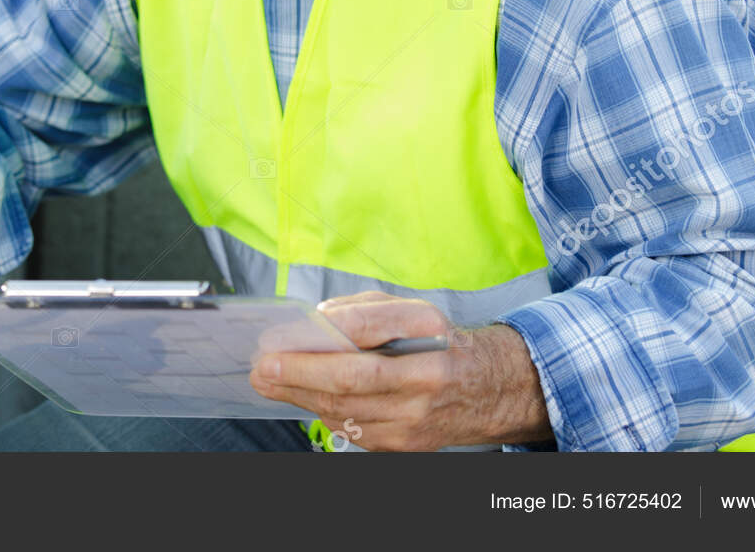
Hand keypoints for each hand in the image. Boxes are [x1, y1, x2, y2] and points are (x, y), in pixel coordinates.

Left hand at [248, 291, 551, 449]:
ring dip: (300, 396)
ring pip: (347, 409)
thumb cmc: (441, 342)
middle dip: (299, 373)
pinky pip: (355, 429)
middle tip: (263, 367)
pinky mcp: (408, 444)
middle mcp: (428, 375)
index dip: (320, 333)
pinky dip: (324, 413)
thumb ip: (363, 310)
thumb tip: (315, 320)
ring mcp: (418, 416)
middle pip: (352, 379)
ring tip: (269, 383)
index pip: (368, 328)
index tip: (282, 334)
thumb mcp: (412, 310)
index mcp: (430, 330)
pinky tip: (303, 399)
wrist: (491, 389)